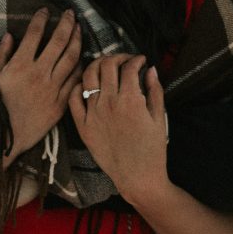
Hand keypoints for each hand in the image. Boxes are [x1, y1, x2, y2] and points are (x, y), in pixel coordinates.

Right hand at [0, 8, 82, 161]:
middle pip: (59, 42)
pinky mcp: (61, 104)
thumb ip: (0, 56)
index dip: (41, 19)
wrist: (4, 140)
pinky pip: (75, 80)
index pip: (34, 34)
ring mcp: (52, 89)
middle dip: (66, 24)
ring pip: (72, 58)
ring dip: (77, 41)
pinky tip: (82, 58)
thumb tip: (9, 36)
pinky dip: (81, 67)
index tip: (45, 10)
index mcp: (19, 66)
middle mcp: (39, 74)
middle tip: (70, 14)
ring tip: (79, 30)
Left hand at [68, 53, 167, 200]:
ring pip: (88, 76)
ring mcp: (93, 114)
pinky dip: (78, 86)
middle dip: (118, 57)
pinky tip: (87, 84)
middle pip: (107, 65)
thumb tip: (151, 69)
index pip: (129, 67)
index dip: (137, 59)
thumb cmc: (152, 149)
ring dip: (97, 65)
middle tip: (124, 60)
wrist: (137, 176)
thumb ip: (155, 91)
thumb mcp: (160, 118)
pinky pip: (73, 99)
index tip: (141, 60)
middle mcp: (109, 103)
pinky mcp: (82, 126)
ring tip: (105, 67)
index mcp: (131, 100)